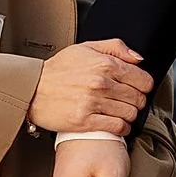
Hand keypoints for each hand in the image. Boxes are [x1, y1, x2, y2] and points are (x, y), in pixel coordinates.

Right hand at [28, 38, 151, 136]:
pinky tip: (115, 124)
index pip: (143, 80)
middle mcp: (101, 83)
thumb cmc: (57, 70)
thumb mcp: (85, 48)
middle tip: (127, 102)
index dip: (143, 85)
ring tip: (119, 112)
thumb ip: (115, 48)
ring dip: (128, 116)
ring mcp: (94, 103)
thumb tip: (138, 59)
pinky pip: (117, 128)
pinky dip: (121, 128)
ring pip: (130, 114)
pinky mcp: (85, 121)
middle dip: (136, 102)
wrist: (32, 89)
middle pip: (139, 99)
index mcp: (104, 64)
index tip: (137, 88)